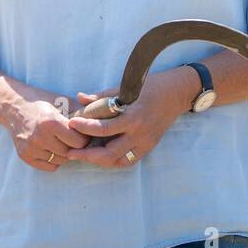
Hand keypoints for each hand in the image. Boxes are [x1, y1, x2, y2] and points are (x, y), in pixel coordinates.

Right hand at [1, 92, 93, 171]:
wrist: (12, 106)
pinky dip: (54, 160)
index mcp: (51, 122)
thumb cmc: (41, 101)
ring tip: (62, 140)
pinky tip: (52, 146)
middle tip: (74, 137)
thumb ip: (81, 113)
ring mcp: (30, 148)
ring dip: (66, 153)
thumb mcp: (62, 101)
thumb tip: (104, 122)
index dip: (84, 137)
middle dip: (75, 146)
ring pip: (61, 160)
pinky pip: (49, 166)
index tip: (83, 132)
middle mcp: (39, 137)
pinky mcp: (24, 156)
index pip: (79, 142)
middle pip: (70, 152)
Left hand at [64, 72, 187, 167]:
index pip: (103, 128)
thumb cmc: (151, 86)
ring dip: (99, 161)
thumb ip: (102, 96)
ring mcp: (145, 143)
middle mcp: (139, 134)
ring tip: (83, 156)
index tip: (71, 124)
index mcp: (132, 117)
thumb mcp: (126, 87)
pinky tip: (101, 156)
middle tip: (71, 152)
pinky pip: (128, 161)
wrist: (177, 94)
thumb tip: (80, 97)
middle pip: (109, 153)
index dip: (85, 128)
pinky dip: (113, 161)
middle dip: (87, 155)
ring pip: (118, 161)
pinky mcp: (148, 147)